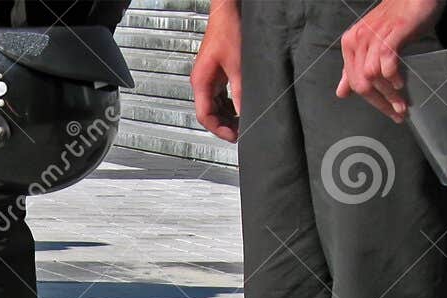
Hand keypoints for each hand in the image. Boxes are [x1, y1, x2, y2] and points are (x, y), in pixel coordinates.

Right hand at [191, 0, 240, 142]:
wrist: (228, 11)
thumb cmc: (228, 30)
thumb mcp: (238, 66)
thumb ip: (240, 93)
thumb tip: (245, 113)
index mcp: (201, 82)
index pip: (205, 115)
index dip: (219, 129)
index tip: (233, 136)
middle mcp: (202, 82)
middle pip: (209, 113)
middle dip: (223, 124)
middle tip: (239, 132)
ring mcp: (208, 78)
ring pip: (215, 106)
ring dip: (226, 115)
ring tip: (240, 123)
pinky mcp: (216, 73)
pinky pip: (220, 96)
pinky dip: (229, 104)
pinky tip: (239, 108)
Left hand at [336, 0, 443, 122]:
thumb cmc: (397, 19)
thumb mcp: (372, 44)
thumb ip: (356, 67)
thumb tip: (342, 92)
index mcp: (350, 45)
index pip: (354, 82)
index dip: (371, 102)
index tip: (388, 113)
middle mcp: (358, 40)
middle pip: (362, 82)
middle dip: (380, 103)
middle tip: (397, 114)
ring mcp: (373, 36)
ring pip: (373, 76)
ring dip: (389, 94)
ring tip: (403, 105)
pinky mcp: (391, 32)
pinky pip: (386, 60)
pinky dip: (392, 76)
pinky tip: (401, 84)